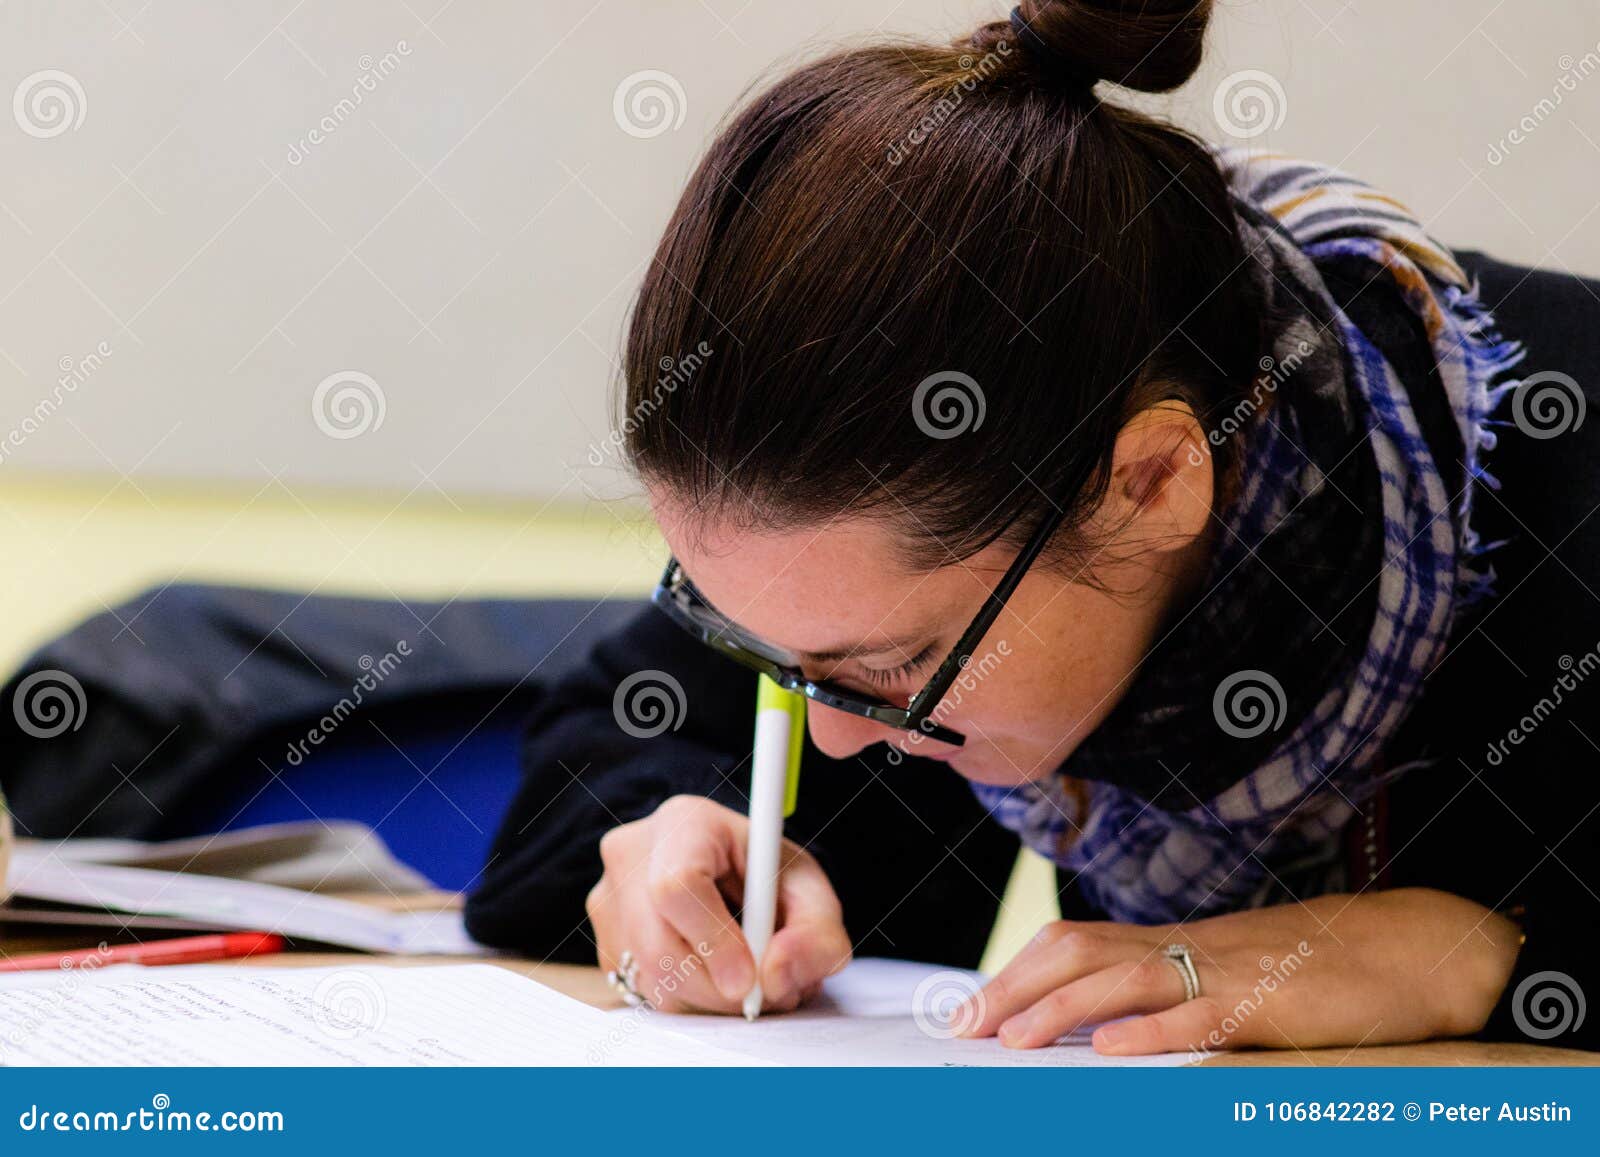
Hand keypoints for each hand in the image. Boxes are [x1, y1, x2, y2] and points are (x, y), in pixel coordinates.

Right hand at [586, 794, 851, 1013]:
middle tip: (761, 994)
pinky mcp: (604, 941)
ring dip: (708, 1000)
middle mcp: (631, 855)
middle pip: (659, 945)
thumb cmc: (770, 877)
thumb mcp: (811, 893)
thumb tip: (776, 977)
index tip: (750, 979)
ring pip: (650, 978)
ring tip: (745, 977)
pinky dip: (687, 1001)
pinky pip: (642, 992)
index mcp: (685, 822)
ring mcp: (608, 899)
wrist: (733, 877)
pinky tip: (712, 974)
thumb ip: (817, 934)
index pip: (677, 886)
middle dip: (719, 987)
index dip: (714, 942)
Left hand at [959, 888, 1521, 1054]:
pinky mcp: (1268, 1004)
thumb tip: (1107, 1025)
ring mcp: (1225, 972)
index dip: (1017, 972)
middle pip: (1080, 951)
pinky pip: (1202, 1016)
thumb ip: (1172, 992)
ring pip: (1126, 978)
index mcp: (1174, 942)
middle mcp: (1187, 947)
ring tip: (1013, 1039)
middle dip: (1015, 988)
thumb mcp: (1230, 974)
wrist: (1407, 946)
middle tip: (965, 1026)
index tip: (969, 1008)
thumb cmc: (1316, 967)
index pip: (1075, 943)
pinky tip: (1113, 1049)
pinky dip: (1154, 1032)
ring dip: (1063, 1010)